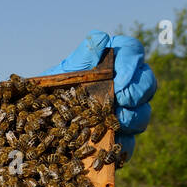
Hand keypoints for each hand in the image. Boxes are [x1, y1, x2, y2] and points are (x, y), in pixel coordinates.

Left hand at [44, 31, 157, 161]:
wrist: (40, 124)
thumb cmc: (51, 92)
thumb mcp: (62, 73)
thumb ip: (82, 57)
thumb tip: (100, 41)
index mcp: (112, 63)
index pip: (132, 51)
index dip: (132, 62)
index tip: (120, 77)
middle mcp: (124, 87)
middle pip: (146, 83)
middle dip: (138, 91)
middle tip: (121, 99)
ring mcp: (124, 114)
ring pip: (143, 113)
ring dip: (134, 117)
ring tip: (118, 122)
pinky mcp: (117, 139)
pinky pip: (129, 144)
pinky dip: (123, 146)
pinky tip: (113, 146)